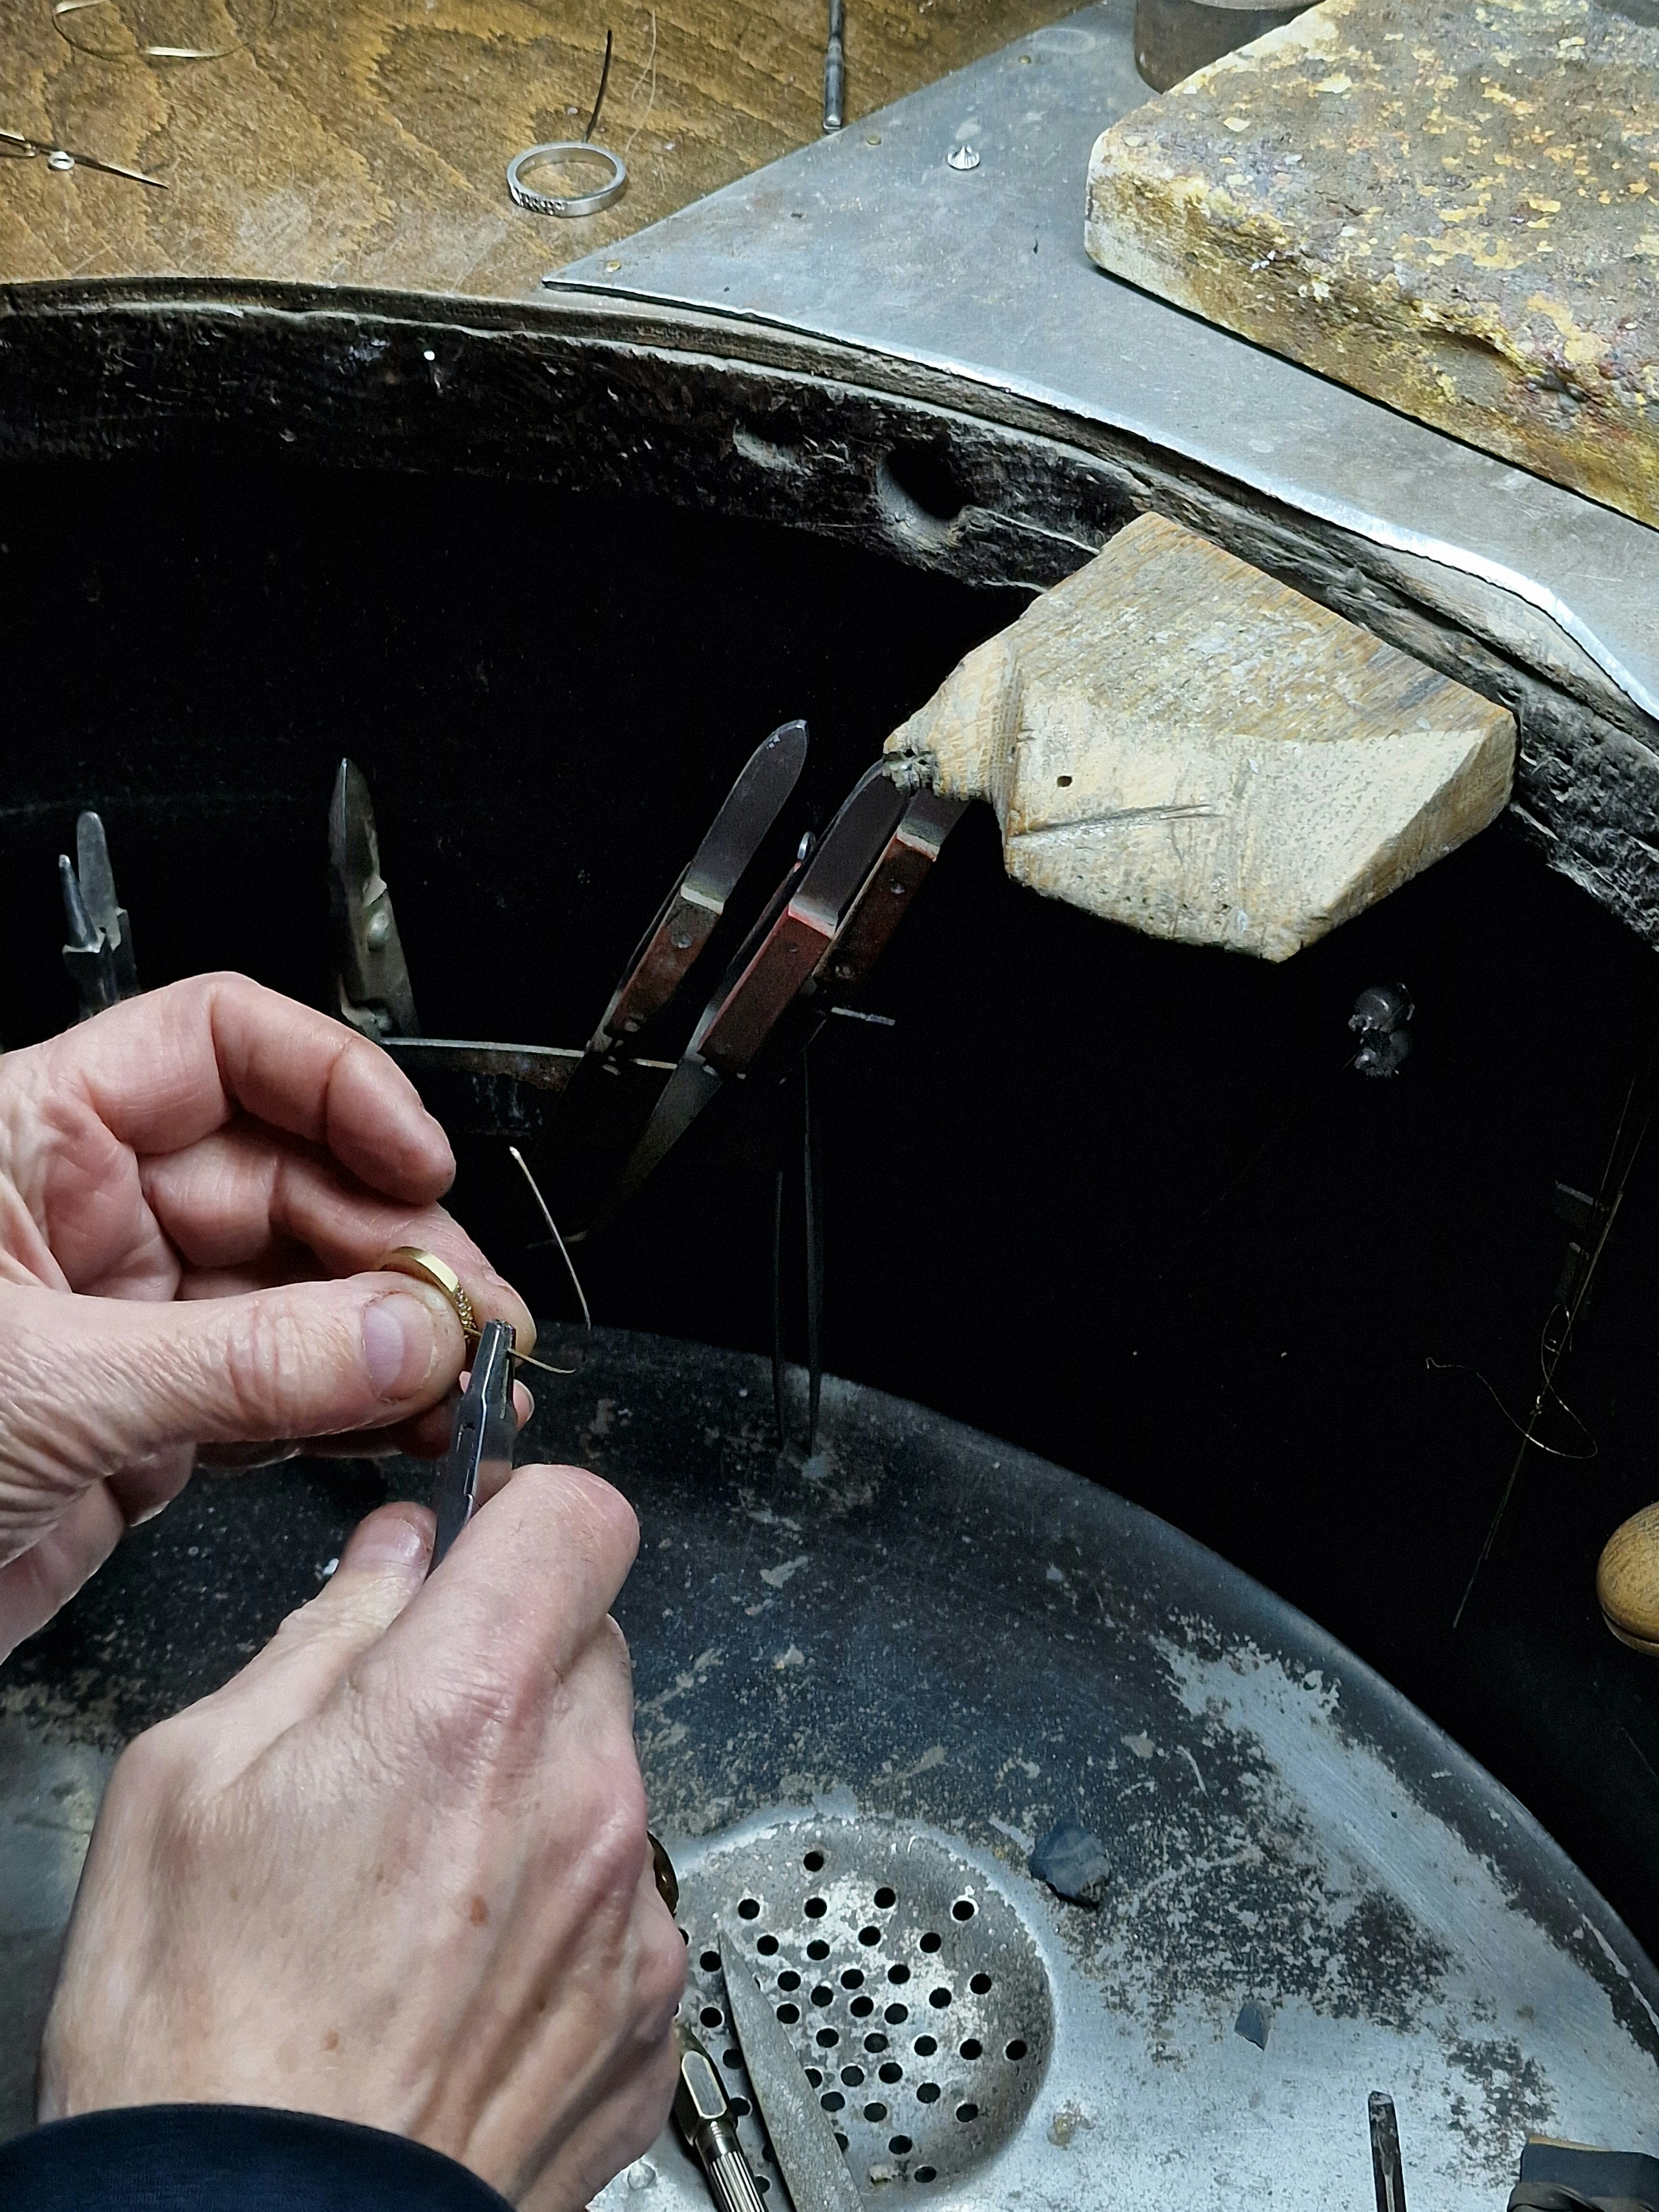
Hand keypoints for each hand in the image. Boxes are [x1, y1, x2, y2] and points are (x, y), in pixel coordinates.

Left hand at [0, 972, 532, 1656]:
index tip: (419, 1159)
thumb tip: (401, 1336)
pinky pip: (279, 1395)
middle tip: (472, 1317)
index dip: (335, 1088)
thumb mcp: (43, 1385)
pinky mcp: (143, 1427)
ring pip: (298, 1296)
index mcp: (31, 1139)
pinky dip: (352, 1414)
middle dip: (393, 1244)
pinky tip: (407, 1427)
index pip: (218, 1049)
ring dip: (391, 1339)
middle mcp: (84, 1216)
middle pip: (289, 1181)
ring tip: (471, 1382)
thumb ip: (242, 1361)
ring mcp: (122, 1322)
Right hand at [39, 1470, 685, 2210]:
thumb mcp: (189, 1782)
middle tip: (406, 1745)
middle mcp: (579, 1796)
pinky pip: (621, 1900)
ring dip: (534, 1792)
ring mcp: (628, 1912)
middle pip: (592, 1645)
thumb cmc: (198, 2040)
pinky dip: (557, 1909)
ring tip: (416, 1889)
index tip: (482, 1544)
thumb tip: (395, 1562)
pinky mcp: (650, 2008)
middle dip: (512, 1663)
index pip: (581, 1516)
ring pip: (605, 1774)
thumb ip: (321, 1637)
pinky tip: (459, 1972)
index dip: (524, 1515)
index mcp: (468, 1708)